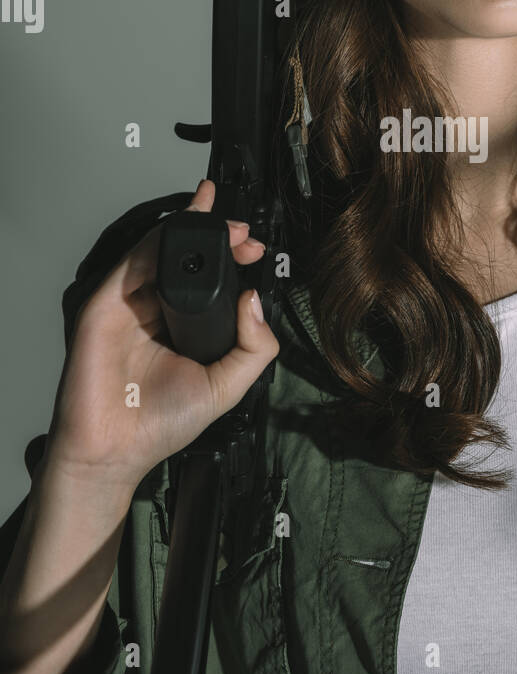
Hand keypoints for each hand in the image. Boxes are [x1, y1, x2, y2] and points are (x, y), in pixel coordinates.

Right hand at [44, 180, 280, 491]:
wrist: (115, 451)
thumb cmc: (160, 424)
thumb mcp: (227, 386)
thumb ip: (253, 348)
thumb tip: (254, 300)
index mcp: (183, 326)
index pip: (208, 279)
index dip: (232, 258)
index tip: (255, 249)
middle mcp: (156, 310)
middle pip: (183, 257)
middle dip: (216, 235)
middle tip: (243, 232)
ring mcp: (129, 305)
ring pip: (157, 251)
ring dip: (189, 228)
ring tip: (221, 222)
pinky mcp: (104, 306)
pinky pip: (130, 265)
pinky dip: (156, 243)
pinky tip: (180, 235)